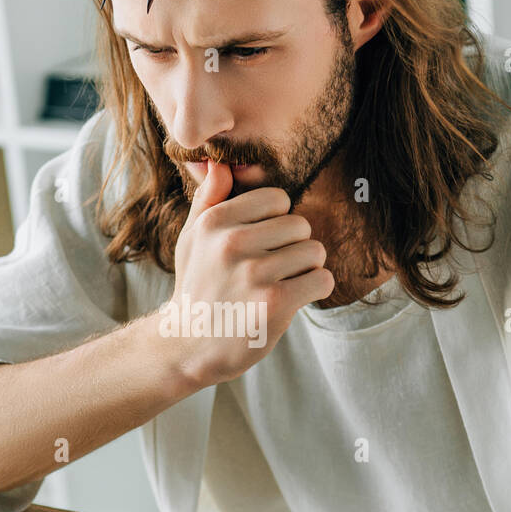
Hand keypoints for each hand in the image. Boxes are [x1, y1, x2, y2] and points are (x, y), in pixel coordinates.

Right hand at [163, 160, 333, 386]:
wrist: (188, 346)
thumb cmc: (196, 288)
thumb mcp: (191, 241)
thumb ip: (207, 200)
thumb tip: (220, 165)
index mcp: (215, 222)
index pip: (277, 199)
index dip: (278, 221)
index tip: (264, 244)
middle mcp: (233, 243)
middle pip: (300, 225)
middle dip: (295, 247)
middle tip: (275, 270)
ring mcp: (254, 274)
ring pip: (315, 251)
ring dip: (307, 270)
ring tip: (283, 285)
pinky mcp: (275, 303)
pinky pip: (322, 279)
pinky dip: (316, 289)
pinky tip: (295, 298)